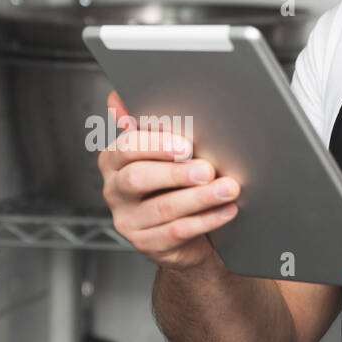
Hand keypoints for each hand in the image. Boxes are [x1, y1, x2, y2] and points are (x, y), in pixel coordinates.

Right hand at [98, 90, 240, 270]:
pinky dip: (206, 220)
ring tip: (228, 189)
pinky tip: (225, 211)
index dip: (157, 146)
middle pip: (138, 179)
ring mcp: (128, 220)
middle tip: (208, 170)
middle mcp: (114, 190)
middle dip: (177, 173)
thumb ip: (145, 125)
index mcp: (113, 161)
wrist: (180, 231)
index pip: (127, 148)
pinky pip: (177, 232)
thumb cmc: (171, 183)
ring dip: (200, 198)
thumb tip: (118, 97)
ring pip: (163, 208)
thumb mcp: (160, 152)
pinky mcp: (146, 244)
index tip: (185, 145)